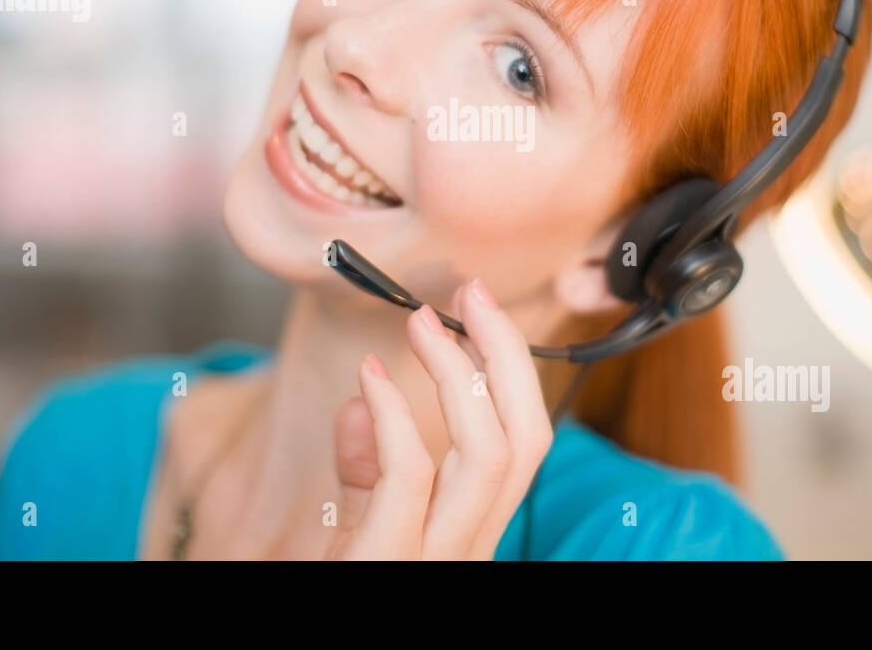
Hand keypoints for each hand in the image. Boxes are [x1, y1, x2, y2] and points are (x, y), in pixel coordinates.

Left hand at [325, 279, 554, 559]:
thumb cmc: (347, 577)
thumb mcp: (360, 528)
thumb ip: (366, 473)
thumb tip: (362, 402)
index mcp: (474, 533)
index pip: (523, 441)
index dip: (511, 369)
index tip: (481, 312)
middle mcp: (473, 549)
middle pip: (524, 439)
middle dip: (504, 354)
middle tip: (472, 294)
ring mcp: (442, 560)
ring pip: (488, 453)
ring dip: (458, 372)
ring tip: (421, 321)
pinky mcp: (391, 561)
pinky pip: (410, 474)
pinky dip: (392, 413)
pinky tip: (371, 375)